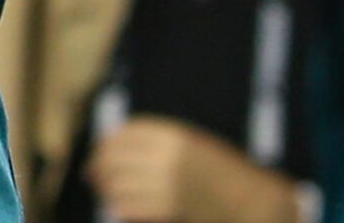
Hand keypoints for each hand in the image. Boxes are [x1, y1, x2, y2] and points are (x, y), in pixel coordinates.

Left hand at [83, 116, 304, 222]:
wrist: (250, 200)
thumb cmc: (221, 173)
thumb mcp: (192, 144)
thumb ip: (157, 144)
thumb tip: (115, 150)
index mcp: (173, 134)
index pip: (125, 133)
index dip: (107, 143)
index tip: (100, 153)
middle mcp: (166, 156)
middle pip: (115, 157)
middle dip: (99, 167)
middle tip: (93, 176)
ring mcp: (167, 184)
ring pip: (117, 184)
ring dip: (108, 189)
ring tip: (107, 193)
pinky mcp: (168, 209)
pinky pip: (129, 207)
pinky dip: (121, 208)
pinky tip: (122, 209)